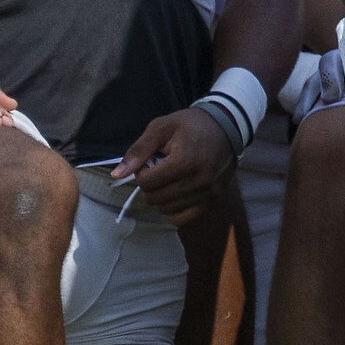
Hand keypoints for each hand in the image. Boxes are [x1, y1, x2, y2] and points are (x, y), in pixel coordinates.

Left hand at [113, 107, 232, 223]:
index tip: (150, 160)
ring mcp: (208, 194)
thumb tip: (116, 175)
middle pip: (155, 198)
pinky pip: (182, 219)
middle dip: (150, 185)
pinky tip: (174, 193)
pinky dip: (172, 210)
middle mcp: (199, 181)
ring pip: (166, 210)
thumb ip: (138, 151)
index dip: (142, 171)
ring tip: (168, 179)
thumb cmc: (190, 126)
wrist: (227, 127)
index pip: (146, 182)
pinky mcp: (213, 202)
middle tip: (158, 169)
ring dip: (160, 197)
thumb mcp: (161, 128)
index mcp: (185, 161)